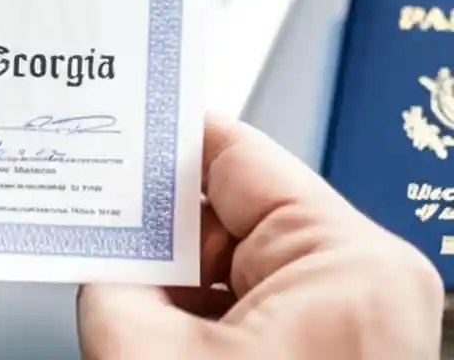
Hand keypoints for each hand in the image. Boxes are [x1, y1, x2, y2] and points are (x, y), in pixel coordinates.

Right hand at [77, 114, 444, 358]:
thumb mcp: (141, 353)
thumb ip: (107, 284)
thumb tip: (99, 262)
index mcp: (347, 267)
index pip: (234, 153)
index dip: (157, 136)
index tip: (111, 122)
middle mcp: (367, 288)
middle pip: (232, 213)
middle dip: (157, 225)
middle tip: (90, 225)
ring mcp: (360, 328)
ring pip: (239, 268)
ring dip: (174, 280)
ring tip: (122, 297)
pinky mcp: (342, 357)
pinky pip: (257, 313)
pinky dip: (202, 319)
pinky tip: (157, 332)